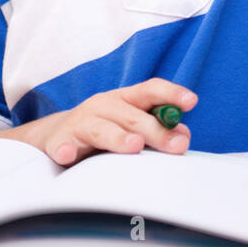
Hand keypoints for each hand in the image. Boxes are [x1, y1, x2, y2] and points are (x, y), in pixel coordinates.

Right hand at [30, 79, 196, 166]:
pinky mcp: (60, 142)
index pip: (150, 90)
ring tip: (135, 146)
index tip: (192, 101)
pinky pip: (63, 146)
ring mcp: (80, 123)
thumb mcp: (131, 124)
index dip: (171, 94)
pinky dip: (65, 150)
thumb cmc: (105, 129)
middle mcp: (103, 106)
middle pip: (132, 115)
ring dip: (118, 137)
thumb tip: (183, 136)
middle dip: (156, 130)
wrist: (55, 135)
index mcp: (124, 100)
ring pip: (101, 129)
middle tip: (176, 145)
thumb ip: (159, 128)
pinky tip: (68, 156)